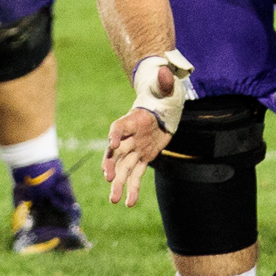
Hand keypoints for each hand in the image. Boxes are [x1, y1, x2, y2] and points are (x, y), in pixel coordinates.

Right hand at [102, 60, 178, 207]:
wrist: (165, 103)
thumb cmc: (163, 92)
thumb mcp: (166, 85)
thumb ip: (164, 81)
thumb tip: (166, 72)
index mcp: (132, 119)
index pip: (119, 127)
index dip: (115, 135)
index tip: (113, 144)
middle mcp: (129, 137)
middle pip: (116, 153)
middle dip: (111, 166)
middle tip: (109, 179)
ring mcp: (135, 148)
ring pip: (124, 168)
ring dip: (119, 185)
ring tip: (115, 200)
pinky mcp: (144, 157)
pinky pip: (136, 175)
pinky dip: (133, 188)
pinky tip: (129, 203)